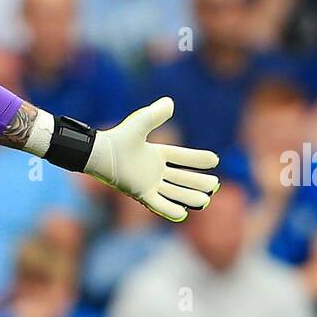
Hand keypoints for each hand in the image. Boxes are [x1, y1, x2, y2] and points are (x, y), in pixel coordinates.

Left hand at [86, 97, 219, 222]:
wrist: (101, 154)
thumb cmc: (118, 138)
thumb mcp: (141, 123)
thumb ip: (155, 114)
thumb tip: (170, 102)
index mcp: (155, 154)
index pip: (181, 157)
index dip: (197, 159)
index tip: (214, 160)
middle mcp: (153, 170)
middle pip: (181, 177)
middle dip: (197, 182)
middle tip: (214, 185)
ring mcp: (147, 183)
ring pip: (173, 191)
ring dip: (189, 196)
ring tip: (205, 200)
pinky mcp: (140, 193)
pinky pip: (158, 204)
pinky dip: (169, 209)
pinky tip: (183, 214)